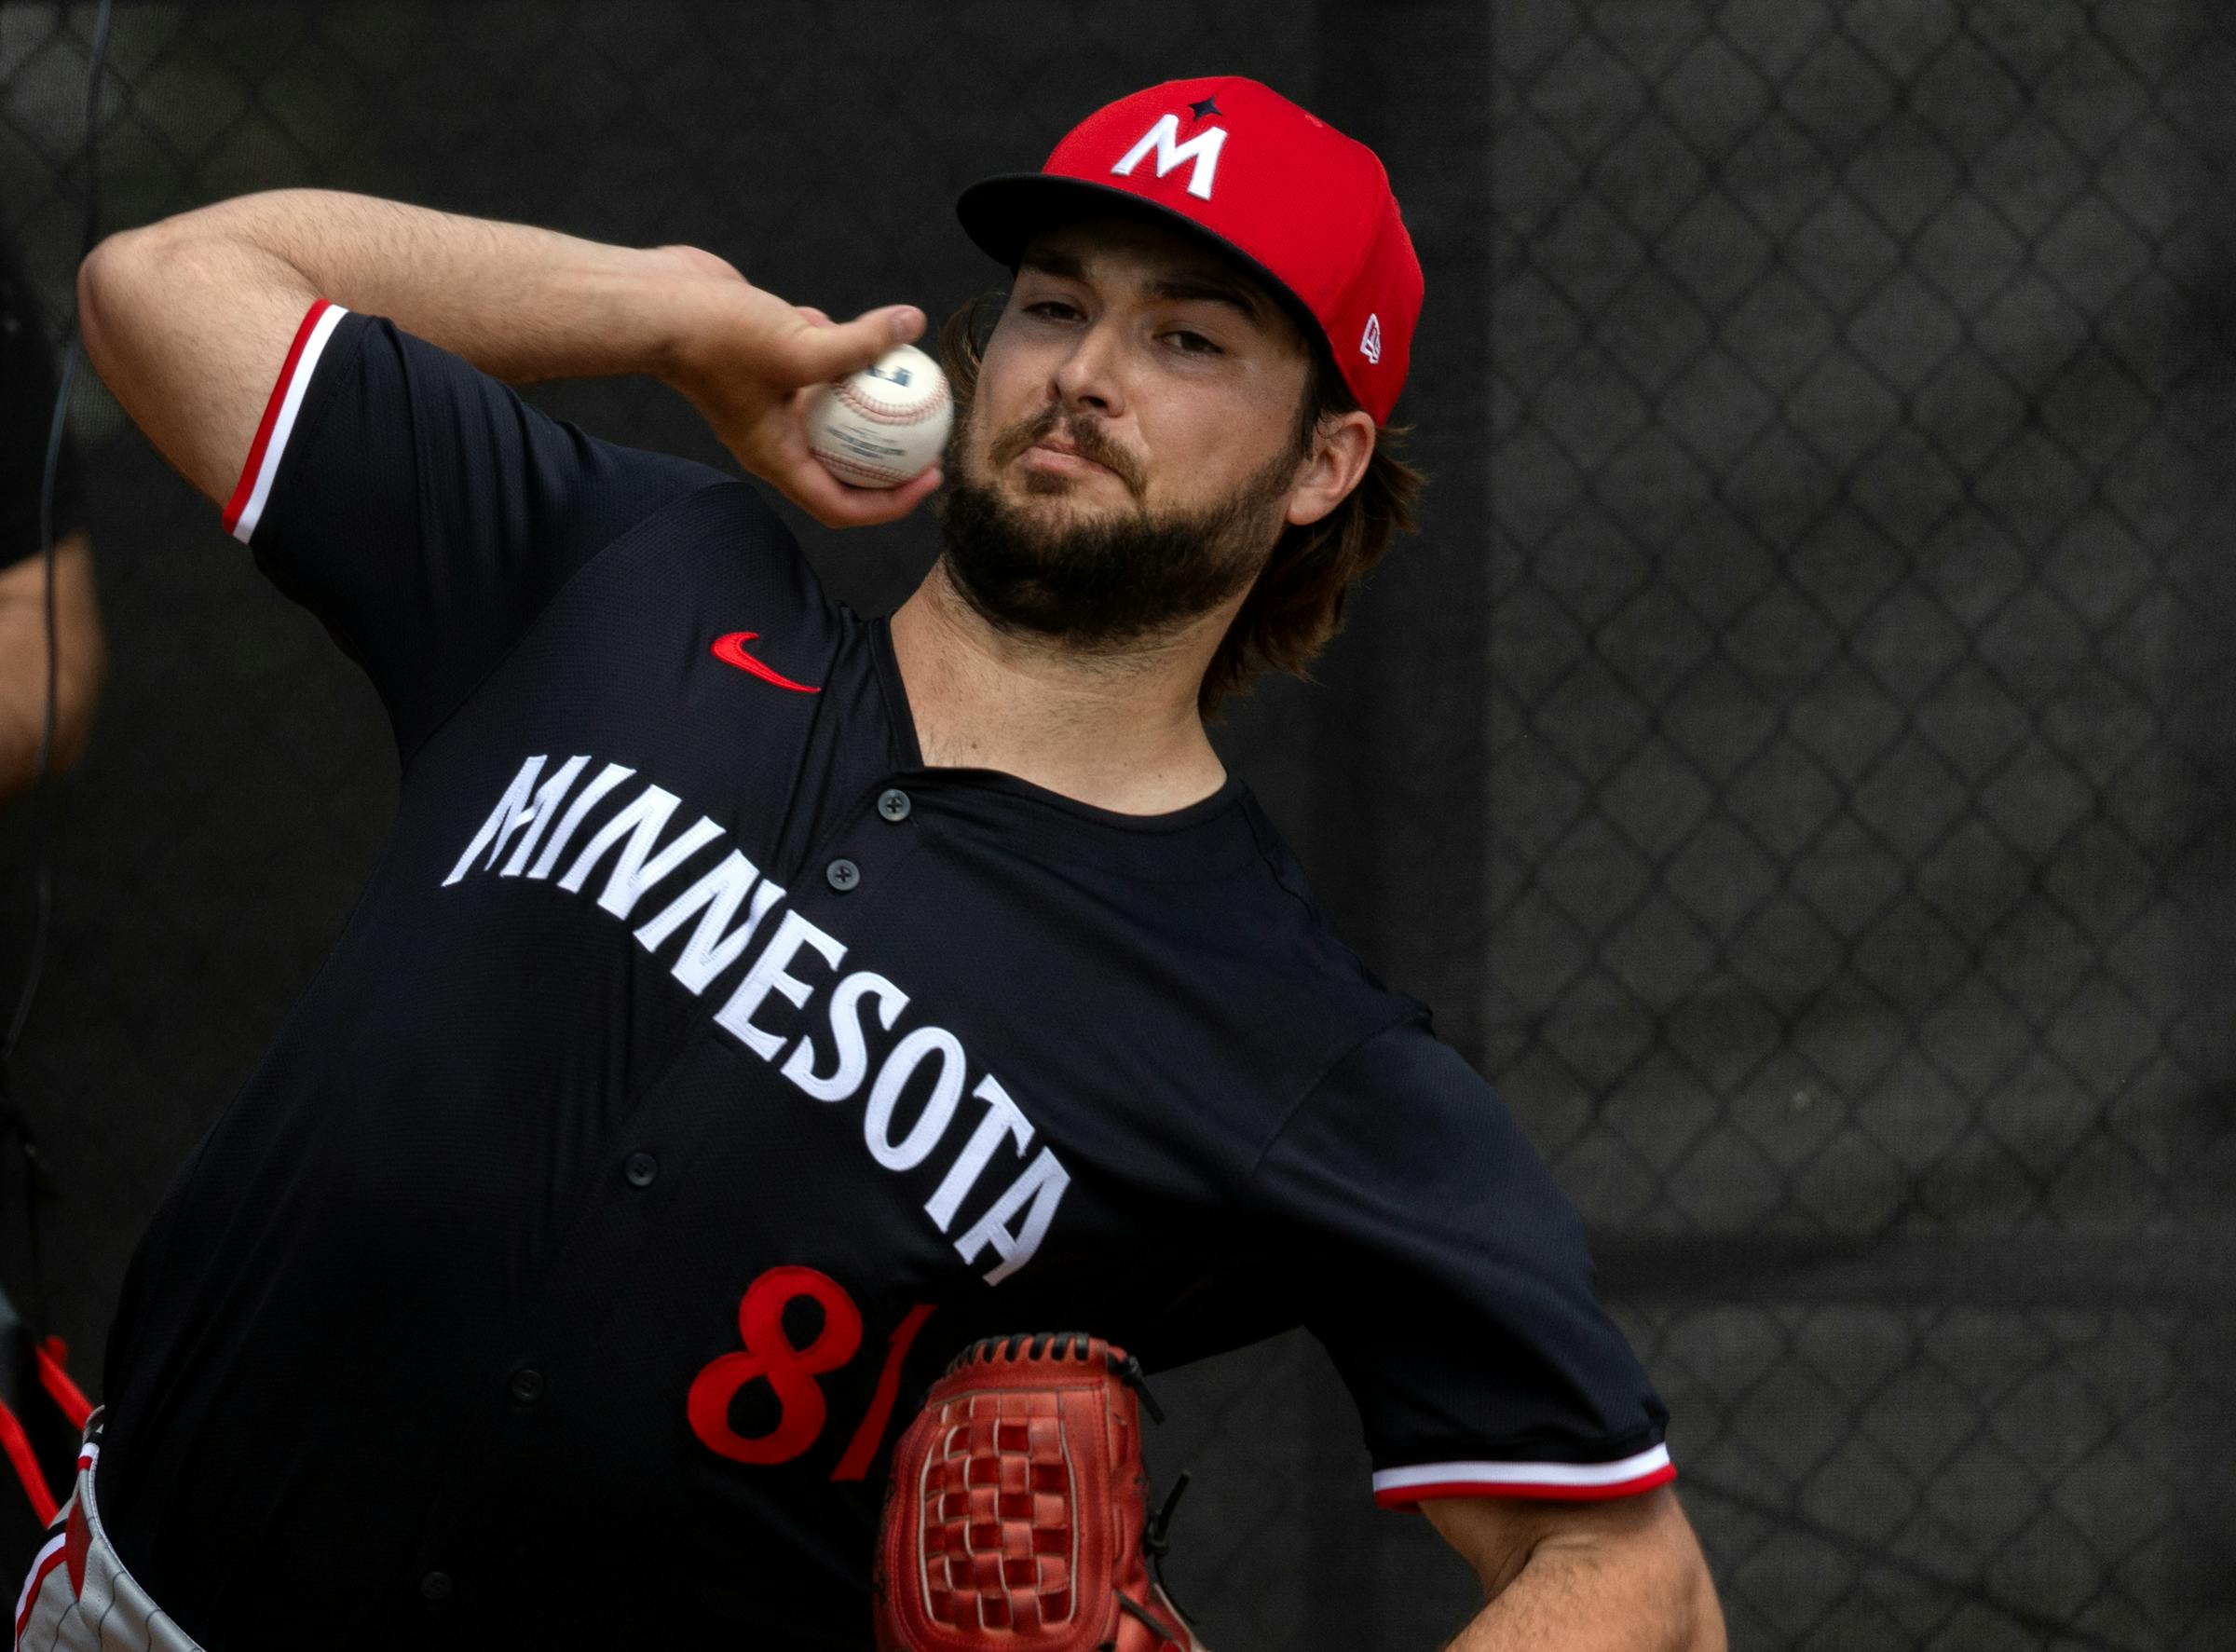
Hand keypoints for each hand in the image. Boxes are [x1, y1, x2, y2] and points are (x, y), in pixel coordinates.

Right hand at [648, 245, 944, 528]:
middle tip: (932, 430)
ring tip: (908, 371)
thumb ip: (859, 342)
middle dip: (890, 452)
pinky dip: (833, 343)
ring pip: (833, 405)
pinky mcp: (767, 360)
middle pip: (844, 461)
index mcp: (777, 456)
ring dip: (866, 390)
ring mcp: (770, 398)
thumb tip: (912, 324)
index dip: (892, 501)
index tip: (931, 474)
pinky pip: (814, 360)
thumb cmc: (715, 337)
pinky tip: (846, 319)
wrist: (656, 301)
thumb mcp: (799, 346)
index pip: (842, 504)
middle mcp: (775, 435)